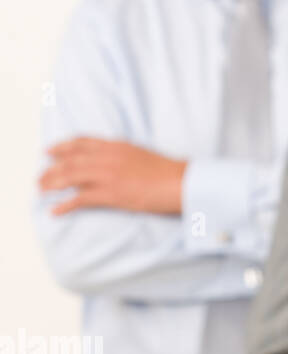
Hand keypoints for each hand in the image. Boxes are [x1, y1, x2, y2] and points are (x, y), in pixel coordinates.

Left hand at [40, 137, 185, 214]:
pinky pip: (79, 199)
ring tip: (41, 191)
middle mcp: (108, 157)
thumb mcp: (141, 155)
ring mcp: (108, 175)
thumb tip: (112, 162)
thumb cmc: (168, 172)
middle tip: (40, 178)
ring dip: (52, 184)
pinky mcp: (110, 193)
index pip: (82, 142)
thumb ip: (123, 155)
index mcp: (117, 146)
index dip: (62, 146)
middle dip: (51, 169)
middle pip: (70, 160)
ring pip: (69, 176)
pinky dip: (64, 206)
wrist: (181, 182)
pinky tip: (55, 211)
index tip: (50, 151)